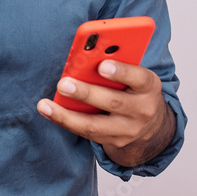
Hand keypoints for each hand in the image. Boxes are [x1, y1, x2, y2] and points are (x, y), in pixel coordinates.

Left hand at [36, 60, 174, 166]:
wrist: (151, 124)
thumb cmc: (135, 88)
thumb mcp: (135, 74)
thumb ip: (117, 63)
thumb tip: (86, 54)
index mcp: (149, 86)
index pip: (139, 78)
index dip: (121, 71)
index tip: (102, 65)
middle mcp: (142, 110)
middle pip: (113, 102)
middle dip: (86, 93)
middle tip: (63, 84)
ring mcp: (128, 130)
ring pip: (94, 125)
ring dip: (67, 115)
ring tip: (45, 105)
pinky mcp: (113, 141)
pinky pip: (86, 133)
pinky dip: (65, 122)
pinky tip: (48, 111)